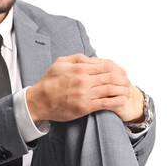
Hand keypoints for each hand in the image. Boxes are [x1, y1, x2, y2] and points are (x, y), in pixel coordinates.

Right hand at [26, 55, 143, 123]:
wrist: (39, 101)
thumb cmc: (49, 82)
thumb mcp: (60, 63)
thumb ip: (78, 59)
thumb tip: (92, 58)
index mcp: (80, 68)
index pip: (106, 65)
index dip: (117, 68)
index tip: (122, 72)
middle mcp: (84, 80)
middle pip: (112, 77)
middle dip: (123, 79)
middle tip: (127, 82)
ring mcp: (85, 94)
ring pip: (111, 89)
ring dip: (123, 90)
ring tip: (128, 91)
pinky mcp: (85, 107)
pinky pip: (106, 103)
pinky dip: (117, 101)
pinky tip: (122, 100)